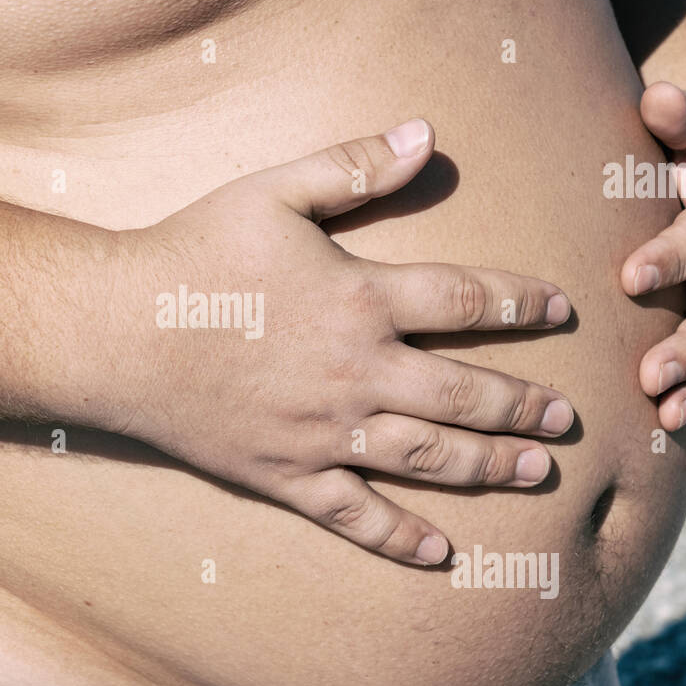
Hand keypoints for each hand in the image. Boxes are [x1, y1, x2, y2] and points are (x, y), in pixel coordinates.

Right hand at [104, 120, 575, 565]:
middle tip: (570, 417)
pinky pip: (355, 516)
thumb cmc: (192, 255)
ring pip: (429, 459)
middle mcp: (357, 373)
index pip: (465, 299)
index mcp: (360, 299)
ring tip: (539, 473)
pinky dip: (401, 539)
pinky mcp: (287, 476)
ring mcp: (325, 434)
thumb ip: (352, 167)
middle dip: (525, 404)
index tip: (561, 308)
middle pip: (465, 393)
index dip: (520, 302)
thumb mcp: (271, 190)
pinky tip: (441, 553)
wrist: (115, 332)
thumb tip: (426, 132)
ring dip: (491, 467)